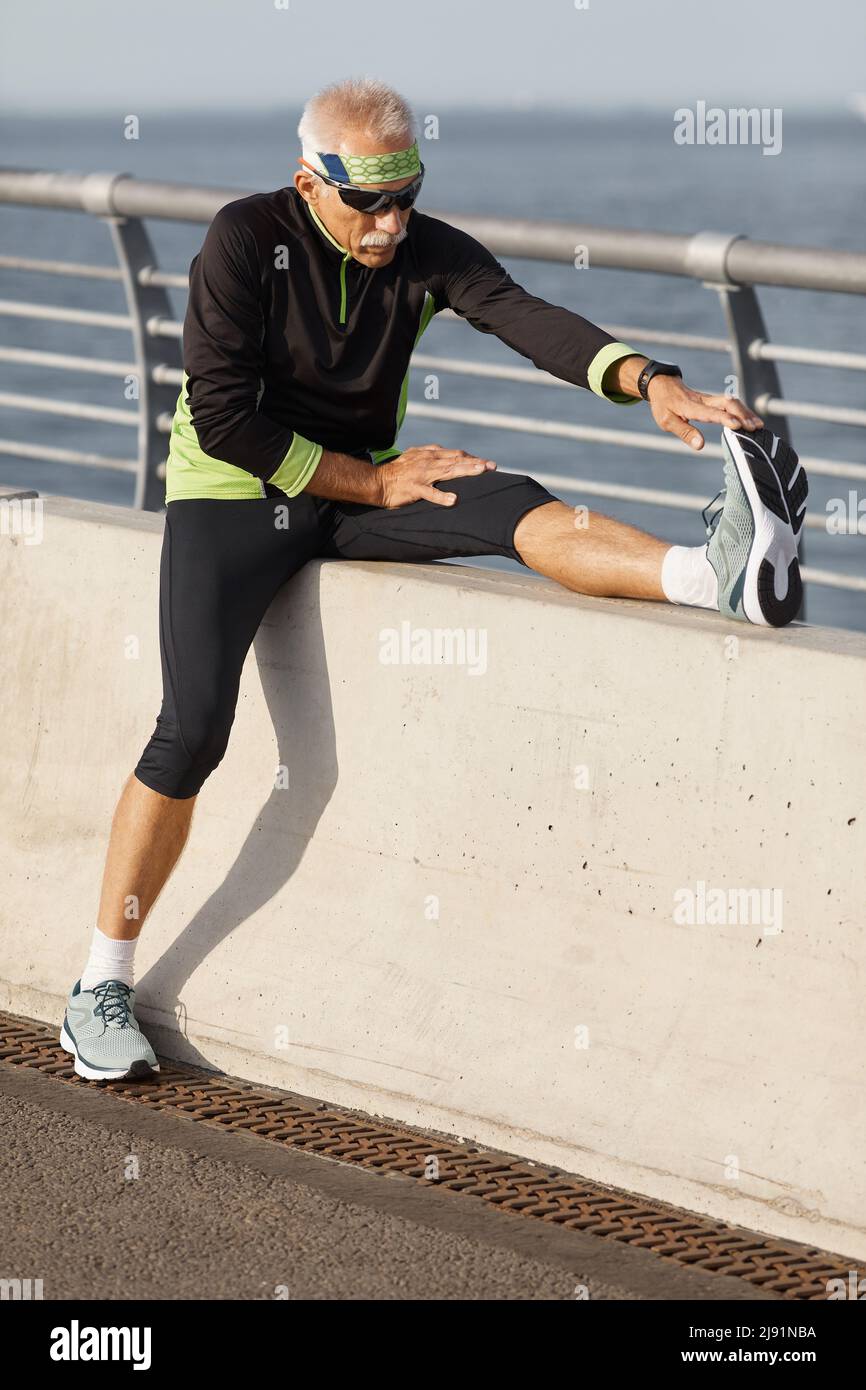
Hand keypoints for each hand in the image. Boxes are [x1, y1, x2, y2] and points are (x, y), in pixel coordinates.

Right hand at [376, 445, 495, 507]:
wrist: (377, 482)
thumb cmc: (397, 472)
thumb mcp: (415, 456)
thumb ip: (431, 453)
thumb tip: (447, 454)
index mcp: (430, 455)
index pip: (456, 454)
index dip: (472, 458)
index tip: (486, 463)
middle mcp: (428, 461)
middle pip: (457, 460)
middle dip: (476, 463)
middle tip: (493, 466)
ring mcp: (422, 475)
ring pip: (448, 471)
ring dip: (466, 471)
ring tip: (481, 472)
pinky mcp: (414, 488)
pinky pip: (429, 493)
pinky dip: (442, 496)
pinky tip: (453, 500)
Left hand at [647, 377, 762, 450]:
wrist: (663, 385)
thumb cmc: (664, 405)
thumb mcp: (667, 421)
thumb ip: (685, 433)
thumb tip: (700, 445)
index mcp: (690, 407)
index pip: (709, 412)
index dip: (723, 418)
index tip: (737, 426)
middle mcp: (703, 400)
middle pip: (727, 403)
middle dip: (742, 414)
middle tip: (755, 427)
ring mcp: (710, 399)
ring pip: (732, 402)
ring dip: (746, 413)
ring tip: (758, 425)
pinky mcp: (714, 400)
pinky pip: (731, 404)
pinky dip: (743, 411)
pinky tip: (752, 420)